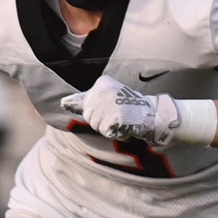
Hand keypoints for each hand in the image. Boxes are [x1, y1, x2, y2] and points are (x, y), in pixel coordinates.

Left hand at [66, 76, 183, 146]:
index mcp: (101, 84)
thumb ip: (85, 101)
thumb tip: (62, 103)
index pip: (85, 107)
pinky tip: (127, 126)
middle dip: (102, 122)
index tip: (115, 107)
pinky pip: (106, 132)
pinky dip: (117, 133)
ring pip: (96, 126)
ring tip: (124, 120)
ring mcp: (110, 104)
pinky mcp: (115, 117)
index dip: (99, 112)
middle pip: (89, 117)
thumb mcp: (106, 98)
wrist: (156, 114)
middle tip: (120, 115)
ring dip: (109, 128)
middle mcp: (104, 91)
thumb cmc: (130, 107)